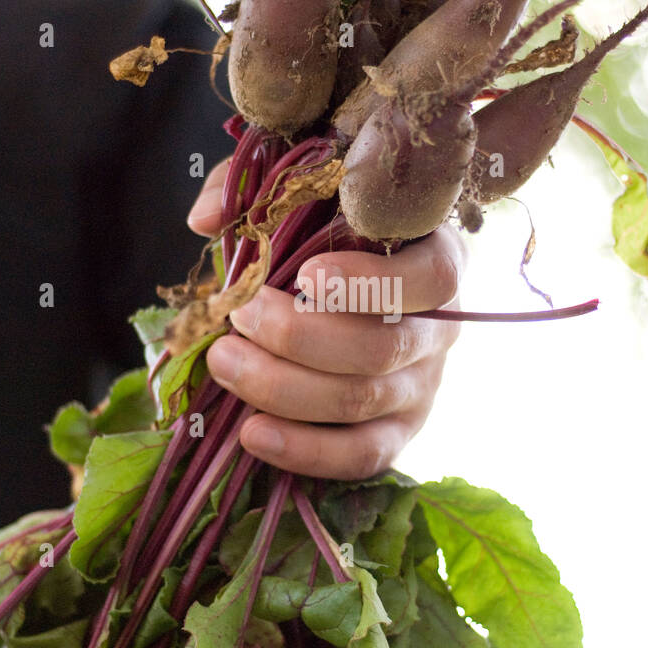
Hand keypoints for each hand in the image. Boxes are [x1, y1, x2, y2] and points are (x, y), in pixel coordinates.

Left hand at [187, 157, 464, 479]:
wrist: (340, 304)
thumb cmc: (323, 241)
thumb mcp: (297, 201)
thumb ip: (254, 191)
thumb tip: (206, 218)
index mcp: (436, 260)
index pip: (433, 276)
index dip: (371, 282)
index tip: (306, 274)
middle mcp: (440, 329)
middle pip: (382, 347)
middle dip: (299, 337)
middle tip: (237, 315)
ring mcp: (424, 387)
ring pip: (362, 400)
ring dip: (284, 387)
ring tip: (223, 363)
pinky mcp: (399, 433)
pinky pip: (361, 455)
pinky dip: (305, 451)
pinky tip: (252, 433)